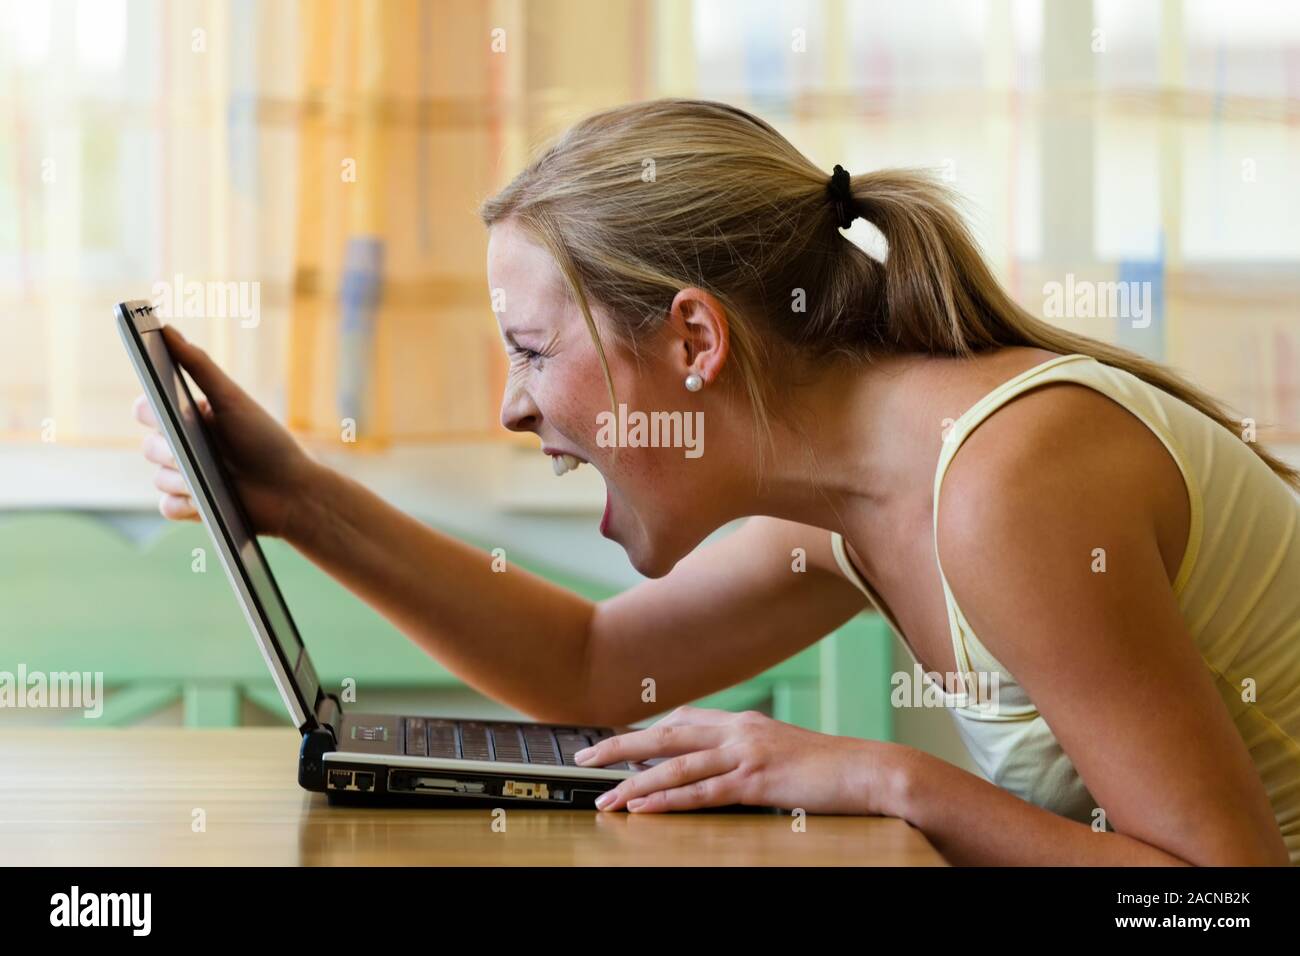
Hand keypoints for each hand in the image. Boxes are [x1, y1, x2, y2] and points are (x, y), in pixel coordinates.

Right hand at [133, 324, 319, 537]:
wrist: (292, 492)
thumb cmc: (266, 441)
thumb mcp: (233, 400)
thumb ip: (197, 364)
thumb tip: (164, 328)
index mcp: (190, 417)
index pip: (146, 409)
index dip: (148, 410)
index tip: (157, 407)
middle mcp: (185, 446)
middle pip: (149, 445)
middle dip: (171, 447)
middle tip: (195, 449)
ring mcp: (187, 477)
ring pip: (158, 476)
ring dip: (183, 476)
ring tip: (215, 476)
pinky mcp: (191, 506)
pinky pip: (167, 505)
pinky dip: (185, 503)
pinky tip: (206, 498)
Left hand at [574, 705, 897, 814]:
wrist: (869, 770)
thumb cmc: (830, 768)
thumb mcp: (783, 751)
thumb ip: (750, 752)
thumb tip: (724, 768)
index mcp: (744, 721)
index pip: (684, 720)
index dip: (647, 731)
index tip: (617, 741)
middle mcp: (739, 730)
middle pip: (666, 733)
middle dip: (621, 745)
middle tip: (585, 756)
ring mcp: (746, 753)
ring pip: (676, 766)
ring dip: (635, 782)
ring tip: (604, 795)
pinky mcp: (756, 781)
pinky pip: (701, 792)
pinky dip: (667, 801)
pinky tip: (643, 809)